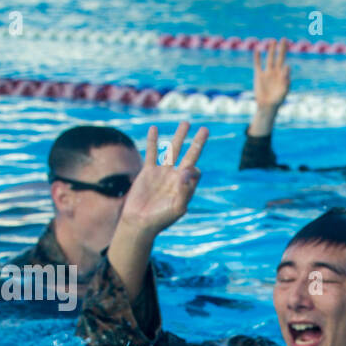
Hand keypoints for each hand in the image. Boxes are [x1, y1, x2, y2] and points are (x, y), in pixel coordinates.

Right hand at [118, 122, 207, 237]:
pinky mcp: (148, 171)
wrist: (140, 222)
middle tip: (205, 129)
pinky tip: (154, 128)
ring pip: (172, 150)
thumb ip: (185, 191)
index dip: (192, 170)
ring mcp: (162, 173)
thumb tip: (187, 170)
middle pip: (189, 155)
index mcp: (185, 186)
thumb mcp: (177, 208)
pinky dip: (152, 141)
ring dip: (179, 137)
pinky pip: (151, 153)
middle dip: (197, 142)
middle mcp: (176, 177)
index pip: (195, 171)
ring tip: (186, 123)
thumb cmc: (161, 218)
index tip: (183, 174)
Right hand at [253, 37, 291, 109]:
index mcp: (283, 76)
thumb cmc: (277, 101)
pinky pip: (258, 64)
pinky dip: (257, 57)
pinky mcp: (259, 75)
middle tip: (284, 39)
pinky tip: (257, 49)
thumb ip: (286, 81)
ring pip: (269, 58)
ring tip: (273, 41)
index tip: (285, 67)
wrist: (266, 106)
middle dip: (282, 49)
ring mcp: (267, 73)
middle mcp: (276, 72)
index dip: (285, 66)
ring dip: (271, 50)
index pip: (285, 67)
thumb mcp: (283, 92)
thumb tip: (287, 67)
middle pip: (279, 58)